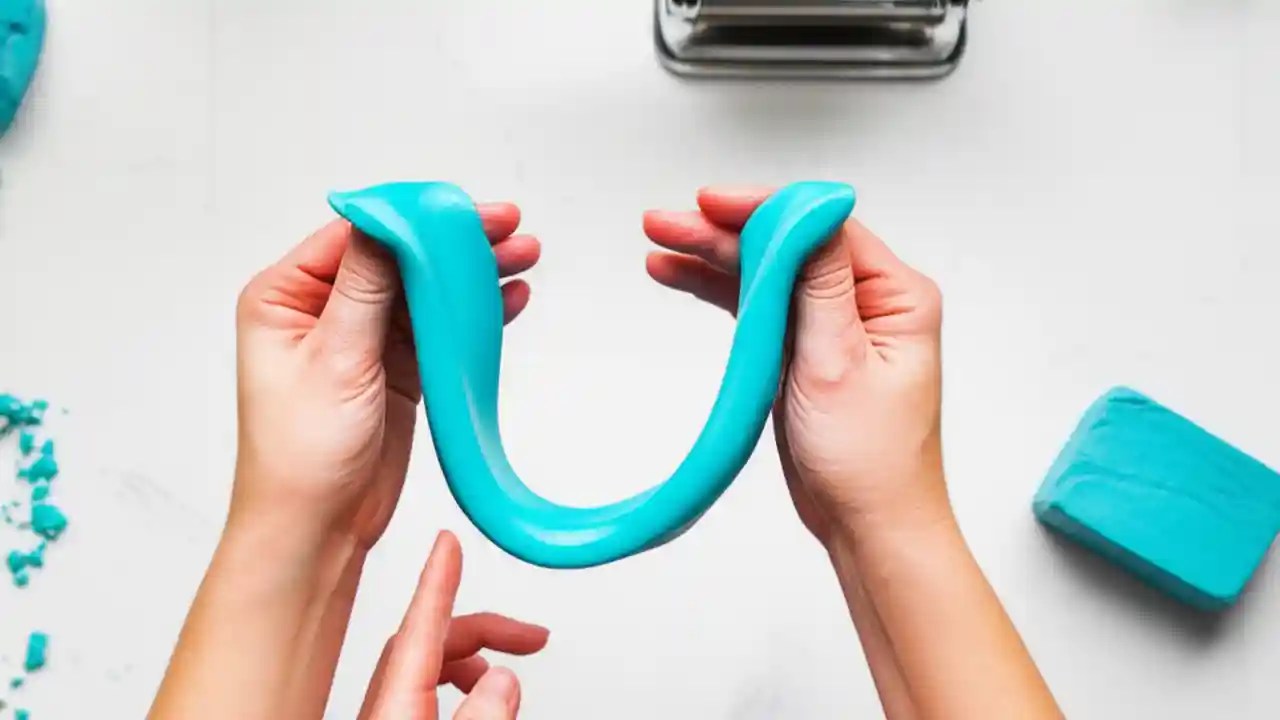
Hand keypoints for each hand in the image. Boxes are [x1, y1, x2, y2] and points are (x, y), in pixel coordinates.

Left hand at [232, 208, 539, 548]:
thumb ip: (367, 286)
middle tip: (507, 228)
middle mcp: (320, 310)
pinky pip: (438, 329)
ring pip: (424, 291)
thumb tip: (391, 223)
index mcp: (284, 296)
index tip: (462, 211)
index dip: (415, 218)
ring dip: (471, 277)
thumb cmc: (300, 455)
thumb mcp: (334, 359)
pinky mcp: (395, 368)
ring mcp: (361, 339)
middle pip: (399, 257)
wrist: (317, 528)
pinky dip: (473, 316)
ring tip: (523, 258)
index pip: (358, 235)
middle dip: (454, 243)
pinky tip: (508, 299)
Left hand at [358, 531, 548, 719]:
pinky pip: (416, 690)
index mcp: (394, 707)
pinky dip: (450, 679)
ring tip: (504, 673)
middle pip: (428, 642)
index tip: (448, 541)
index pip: (419, 626)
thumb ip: (480, 716)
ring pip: (421, 666)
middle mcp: (383, 709)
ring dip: (468, 656)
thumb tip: (502, 679)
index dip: (438, 579)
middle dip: (480, 628)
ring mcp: (384, 717)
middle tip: (529, 637)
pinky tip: (474, 698)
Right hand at [644, 186, 946, 546]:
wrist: (868, 524)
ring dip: (714, 259)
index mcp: (896, 296)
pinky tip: (681, 277)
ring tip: (660, 244)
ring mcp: (834, 325)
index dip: (764, 210)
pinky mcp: (806, 350)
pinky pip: (760, 307)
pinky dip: (721, 292)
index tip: (713, 203)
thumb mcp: (839, 363)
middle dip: (725, 232)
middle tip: (666, 224)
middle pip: (787, 246)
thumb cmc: (872, 462)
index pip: (823, 229)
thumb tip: (808, 214)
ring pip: (767, 274)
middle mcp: (868, 302)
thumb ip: (819, 285)